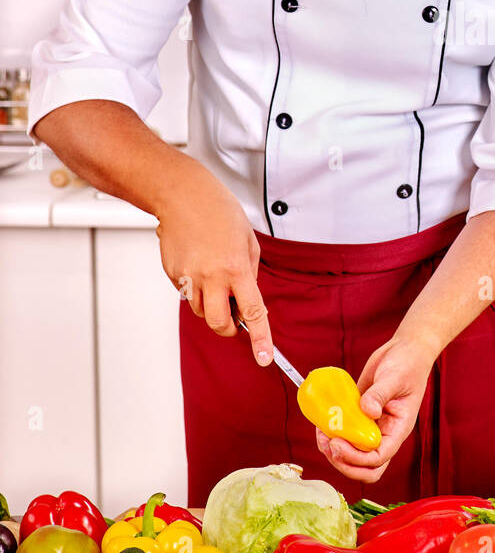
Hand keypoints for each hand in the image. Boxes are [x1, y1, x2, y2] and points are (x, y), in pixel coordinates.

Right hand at [155, 174, 273, 366]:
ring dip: (212, 305)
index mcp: (236, 267)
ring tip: (215, 276)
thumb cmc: (218, 211)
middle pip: (219, 323)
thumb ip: (249, 273)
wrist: (182, 195)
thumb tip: (246, 298)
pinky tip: (199, 263)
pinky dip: (196, 288)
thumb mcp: (248, 240)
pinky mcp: (172, 274)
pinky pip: (187, 293)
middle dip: (229, 328)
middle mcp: (211, 276)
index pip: (253, 312)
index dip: (261, 338)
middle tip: (234, 318)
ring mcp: (188, 277)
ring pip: (201, 310)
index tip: (264, 357)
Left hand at [316, 332, 437, 484]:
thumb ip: (380, 394)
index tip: (338, 443)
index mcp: (398, 429)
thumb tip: (366, 411)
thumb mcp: (396, 377)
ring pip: (353, 454)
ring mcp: (371, 426)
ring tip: (322, 435)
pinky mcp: (360, 415)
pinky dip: (333, 434)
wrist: (404, 349)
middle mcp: (385, 433)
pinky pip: (346, 434)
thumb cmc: (408, 364)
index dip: (357, 458)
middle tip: (329, 444)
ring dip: (335, 452)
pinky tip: (322, 424)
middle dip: (345, 462)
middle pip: (366, 466)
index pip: (379, 457)